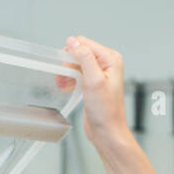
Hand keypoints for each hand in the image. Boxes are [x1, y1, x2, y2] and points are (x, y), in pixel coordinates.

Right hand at [57, 35, 130, 150]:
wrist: (106, 132)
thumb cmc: (106, 111)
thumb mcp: (94, 80)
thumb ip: (84, 58)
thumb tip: (73, 42)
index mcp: (111, 58)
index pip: (84, 44)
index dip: (72, 54)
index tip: (65, 67)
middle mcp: (106, 63)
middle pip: (78, 52)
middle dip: (68, 64)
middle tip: (63, 79)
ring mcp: (99, 73)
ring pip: (75, 63)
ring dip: (66, 73)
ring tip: (63, 85)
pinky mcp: (92, 82)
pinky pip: (76, 73)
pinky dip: (69, 79)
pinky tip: (67, 88)